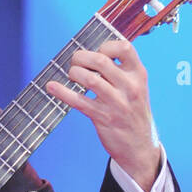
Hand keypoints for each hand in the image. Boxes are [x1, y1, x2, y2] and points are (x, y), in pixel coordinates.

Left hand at [45, 39, 160, 191]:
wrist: (140, 146)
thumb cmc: (133, 112)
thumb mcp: (136, 87)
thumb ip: (120, 70)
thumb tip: (91, 54)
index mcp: (138, 74)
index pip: (124, 47)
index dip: (105, 46)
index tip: (97, 52)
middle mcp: (129, 87)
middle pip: (101, 61)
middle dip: (81, 58)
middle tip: (75, 62)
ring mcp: (116, 103)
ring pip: (89, 79)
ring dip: (74, 73)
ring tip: (72, 76)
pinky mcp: (102, 118)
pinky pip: (79, 102)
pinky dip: (62, 93)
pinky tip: (52, 87)